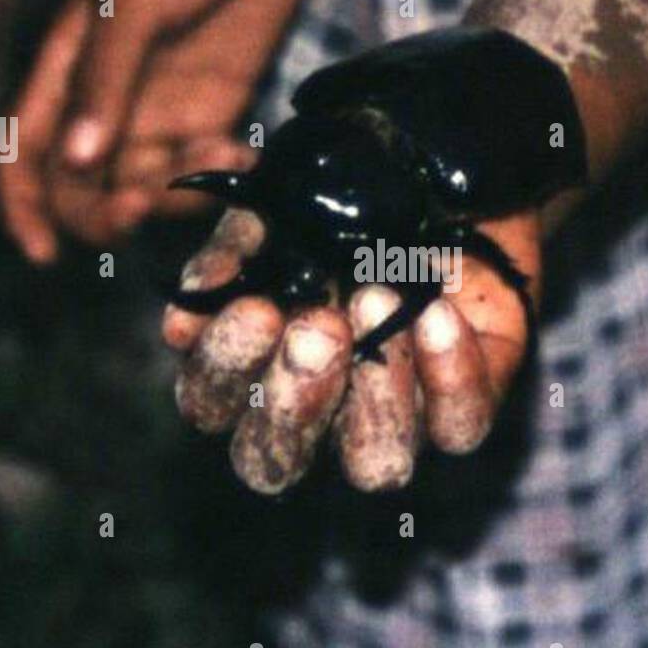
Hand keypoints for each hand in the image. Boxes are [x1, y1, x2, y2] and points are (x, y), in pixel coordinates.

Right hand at [0, 0, 319, 259]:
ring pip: (149, 187)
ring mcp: (162, 109)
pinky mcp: (215, 110)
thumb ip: (103, 80)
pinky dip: (219, 177)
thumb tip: (75, 159)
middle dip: (107, 214)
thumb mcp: (133, 0)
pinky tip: (242, 155)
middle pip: (85, 187)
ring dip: (177, 197)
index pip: (23, 155)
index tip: (45, 255)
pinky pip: (205, 170)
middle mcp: (107, 102)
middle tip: (145, 208)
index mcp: (63, 70)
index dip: (24, 209)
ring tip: (215, 163)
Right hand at [162, 208, 539, 493]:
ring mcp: (393, 421)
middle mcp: (317, 413)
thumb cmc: (348, 206)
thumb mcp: (278, 213)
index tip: (255, 307)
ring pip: (374, 467)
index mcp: (254, 370)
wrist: (445, 180)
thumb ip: (232, 259)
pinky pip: (458, 427)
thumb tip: (184, 320)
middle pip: (274, 464)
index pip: (212, 405)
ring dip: (375, 398)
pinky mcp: (463, 408)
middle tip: (320, 326)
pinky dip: (449, 371)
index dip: (224, 371)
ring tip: (378, 305)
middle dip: (292, 401)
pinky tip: (439, 311)